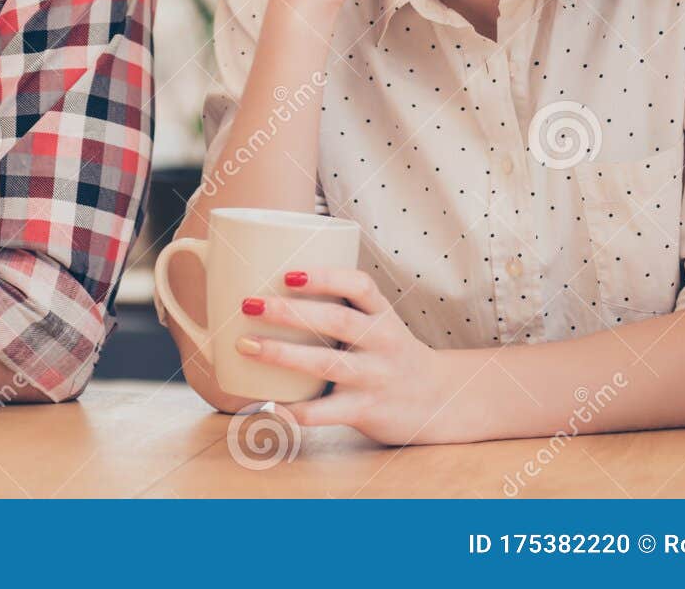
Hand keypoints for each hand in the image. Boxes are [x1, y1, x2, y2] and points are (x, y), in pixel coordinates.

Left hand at [237, 267, 465, 445]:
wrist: (438, 400)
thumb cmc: (389, 353)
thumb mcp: (377, 322)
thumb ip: (339, 306)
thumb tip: (270, 285)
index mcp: (382, 314)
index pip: (359, 286)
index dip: (324, 277)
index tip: (287, 273)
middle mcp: (382, 342)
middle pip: (337, 321)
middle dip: (290, 312)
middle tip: (249, 304)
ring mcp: (375, 377)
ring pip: (327, 364)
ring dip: (283, 354)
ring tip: (247, 345)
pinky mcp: (366, 410)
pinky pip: (327, 412)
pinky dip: (296, 409)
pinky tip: (268, 402)